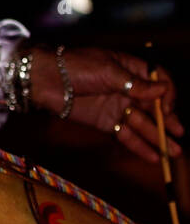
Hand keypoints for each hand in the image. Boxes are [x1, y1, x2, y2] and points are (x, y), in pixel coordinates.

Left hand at [30, 46, 183, 164]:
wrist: (45, 80)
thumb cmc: (77, 67)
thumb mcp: (108, 70)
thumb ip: (136, 84)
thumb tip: (163, 91)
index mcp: (131, 69)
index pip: (159, 81)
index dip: (167, 94)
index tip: (167, 105)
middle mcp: (128, 89)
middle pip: (154, 106)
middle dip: (167, 121)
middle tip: (179, 135)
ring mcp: (117, 106)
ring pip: (143, 124)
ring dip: (158, 137)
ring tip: (175, 152)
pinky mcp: (106, 122)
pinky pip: (126, 135)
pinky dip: (139, 146)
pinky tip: (153, 156)